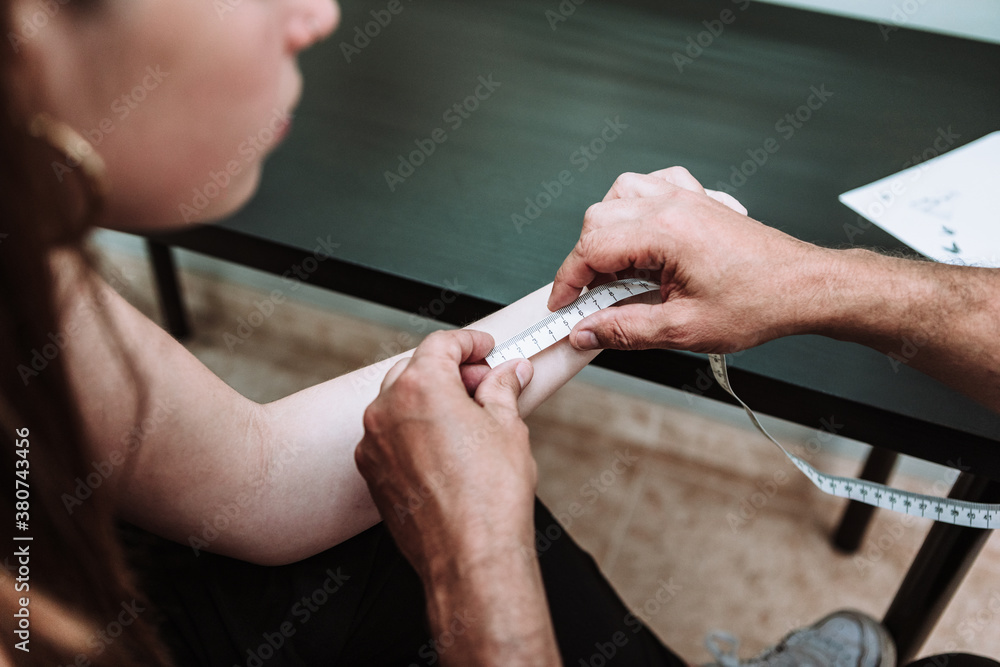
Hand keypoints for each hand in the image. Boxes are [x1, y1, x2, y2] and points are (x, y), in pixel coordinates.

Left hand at [356, 331, 561, 665]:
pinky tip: (445, 447)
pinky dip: (412, 431)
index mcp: (421, 387)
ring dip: (429, 401)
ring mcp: (372, 443)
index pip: (441, 344)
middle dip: (449, 370)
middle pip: (415, 369)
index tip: (484, 349)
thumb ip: (502, 390)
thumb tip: (509, 374)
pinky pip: (389, 436)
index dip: (468, 342)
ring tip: (466, 417)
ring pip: (398, 403)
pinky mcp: (370, 472)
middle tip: (483, 383)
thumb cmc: (490, 497)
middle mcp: (386, 409)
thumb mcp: (508, 429)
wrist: (469, 556)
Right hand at [548, 166, 830, 352]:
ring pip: (620, 194)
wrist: (805, 287)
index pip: (591, 247)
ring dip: (607, 230)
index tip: (563, 306)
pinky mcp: (699, 201)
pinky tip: (642, 236)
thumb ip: (625, 330)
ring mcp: (687, 198)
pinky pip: (654, 185)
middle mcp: (673, 205)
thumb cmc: (760, 302)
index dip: (568, 281)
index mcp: (665, 232)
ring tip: (617, 270)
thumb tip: (587, 333)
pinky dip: (637, 206)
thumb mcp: (683, 329)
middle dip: (584, 260)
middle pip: (598, 218)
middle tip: (592, 299)